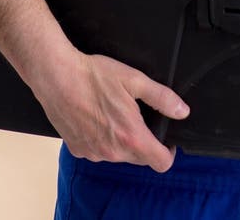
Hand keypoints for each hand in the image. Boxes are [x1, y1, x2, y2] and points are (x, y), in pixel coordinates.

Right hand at [34, 51, 189, 170]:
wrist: (57, 77)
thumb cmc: (94, 76)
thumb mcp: (135, 80)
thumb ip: (162, 98)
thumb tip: (182, 111)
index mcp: (130, 136)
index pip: (160, 162)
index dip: (168, 152)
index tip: (166, 138)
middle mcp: (112, 152)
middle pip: (140, 158)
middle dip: (145, 142)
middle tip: (140, 117)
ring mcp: (93, 153)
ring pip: (119, 155)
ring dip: (123, 141)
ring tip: (116, 113)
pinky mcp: (77, 149)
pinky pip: (99, 151)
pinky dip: (103, 140)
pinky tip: (97, 118)